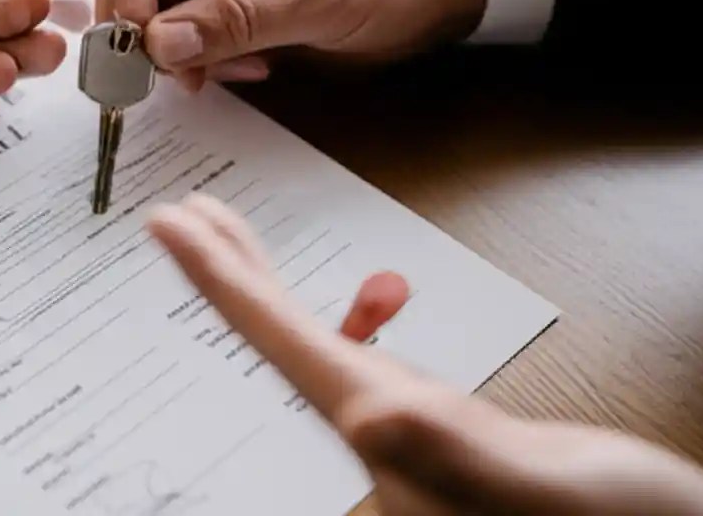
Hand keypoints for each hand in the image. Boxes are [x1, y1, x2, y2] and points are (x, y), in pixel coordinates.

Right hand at [97, 0, 485, 90]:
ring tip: (207, 78)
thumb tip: (158, 44)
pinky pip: (196, 25)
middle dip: (144, 17)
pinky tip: (239, 73)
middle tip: (153, 69)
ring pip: (165, 0)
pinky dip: (203, 56)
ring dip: (174, 45)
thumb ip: (236, 20)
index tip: (130, 34)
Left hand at [146, 194, 702, 515]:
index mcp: (384, 426)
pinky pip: (367, 357)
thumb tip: (367, 414)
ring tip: (243, 240)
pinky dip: (351, 314)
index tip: (170, 225)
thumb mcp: (532, 489)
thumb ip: (447, 451)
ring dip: (278, 285)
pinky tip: (373, 302)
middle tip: (185, 214)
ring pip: (318, 344)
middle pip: (280, 337)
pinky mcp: (442, 428)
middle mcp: (380, 426)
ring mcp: (408, 428)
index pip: (279, 340)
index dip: (220, 278)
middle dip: (231, 271)